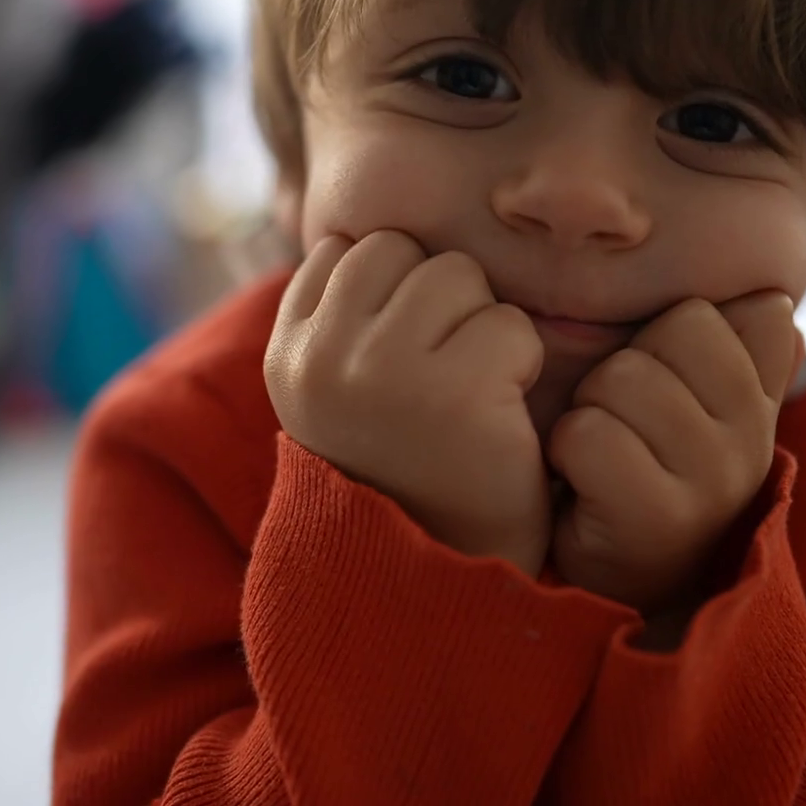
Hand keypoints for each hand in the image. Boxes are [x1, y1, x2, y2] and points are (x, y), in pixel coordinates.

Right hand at [265, 231, 551, 575]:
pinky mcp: (454, 395)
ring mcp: (384, 374)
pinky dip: (520, 364)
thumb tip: (362, 225)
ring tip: (469, 391)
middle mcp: (322, 360)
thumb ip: (341, 314)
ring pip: (456, 274)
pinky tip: (499, 416)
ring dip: (482, 326)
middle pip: (399, 249)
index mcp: (286, 357)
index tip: (404, 359)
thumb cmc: (404, 471)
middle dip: (437, 298)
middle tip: (443, 374)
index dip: (392, 290)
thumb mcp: (341, 391)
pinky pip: (508, 324)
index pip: (344, 248)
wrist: (440, 580)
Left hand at [547, 293, 800, 617]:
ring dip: (591, 408)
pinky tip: (581, 482)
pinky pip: (590, 434)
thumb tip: (771, 300)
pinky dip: (567, 451)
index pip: (737, 311)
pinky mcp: (657, 517)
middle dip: (628, 367)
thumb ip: (741, 353)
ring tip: (601, 454)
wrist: (621, 583)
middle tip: (622, 423)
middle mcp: (753, 442)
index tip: (667, 384)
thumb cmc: (648, 474)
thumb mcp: (700, 411)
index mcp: (763, 406)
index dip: (674, 335)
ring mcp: (713, 482)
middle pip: (679, 331)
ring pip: (625, 378)